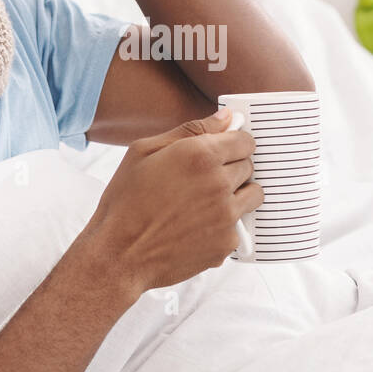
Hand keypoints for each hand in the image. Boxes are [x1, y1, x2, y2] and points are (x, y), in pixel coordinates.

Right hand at [78, 108, 262, 293]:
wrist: (119, 255)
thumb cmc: (125, 200)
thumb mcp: (143, 151)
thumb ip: (190, 129)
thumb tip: (226, 117)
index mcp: (200, 155)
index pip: (245, 140)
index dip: (233, 143)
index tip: (222, 151)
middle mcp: (219, 183)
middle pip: (248, 166)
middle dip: (232, 168)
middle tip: (203, 179)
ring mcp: (226, 215)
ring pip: (253, 195)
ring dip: (238, 194)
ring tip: (208, 201)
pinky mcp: (227, 242)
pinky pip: (240, 225)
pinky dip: (226, 224)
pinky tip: (199, 226)